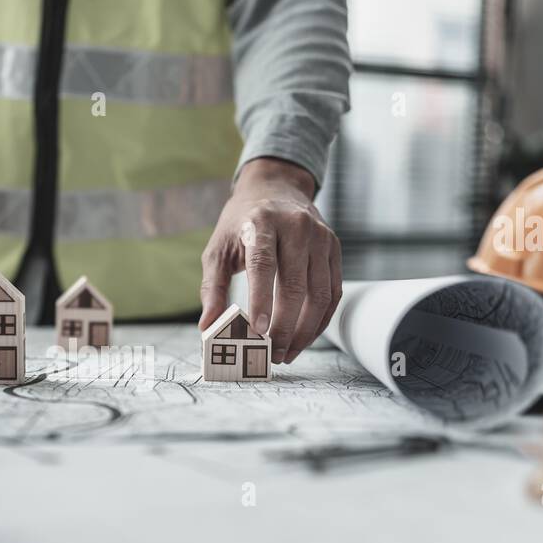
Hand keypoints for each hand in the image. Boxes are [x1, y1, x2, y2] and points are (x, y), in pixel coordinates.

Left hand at [199, 158, 341, 363]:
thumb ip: (212, 288)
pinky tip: (305, 337)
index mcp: (261, 223)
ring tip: (288, 352)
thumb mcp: (218, 249)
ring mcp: (320, 237)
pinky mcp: (334, 249)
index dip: (262, 299)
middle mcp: (296, 227)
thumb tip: (208, 328)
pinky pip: (333, 292)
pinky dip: (321, 320)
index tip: (258, 331)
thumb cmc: (241, 224)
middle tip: (272, 354)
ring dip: (306, 330)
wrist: (276, 188)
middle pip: (295, 285)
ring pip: (320, 293)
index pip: (264, 264)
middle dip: (285, 326)